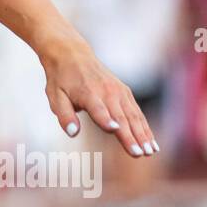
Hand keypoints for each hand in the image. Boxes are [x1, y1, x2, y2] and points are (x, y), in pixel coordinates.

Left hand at [40, 36, 159, 157]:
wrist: (72, 53)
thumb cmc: (61, 79)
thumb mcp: (55, 96)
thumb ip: (64, 116)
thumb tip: (73, 133)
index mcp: (88, 93)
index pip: (98, 109)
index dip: (106, 120)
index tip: (115, 131)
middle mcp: (107, 91)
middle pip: (121, 116)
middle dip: (131, 136)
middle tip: (140, 154)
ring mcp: (118, 91)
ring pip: (133, 115)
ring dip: (143, 134)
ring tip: (151, 152)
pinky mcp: (125, 91)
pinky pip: (137, 111)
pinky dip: (145, 126)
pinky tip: (152, 142)